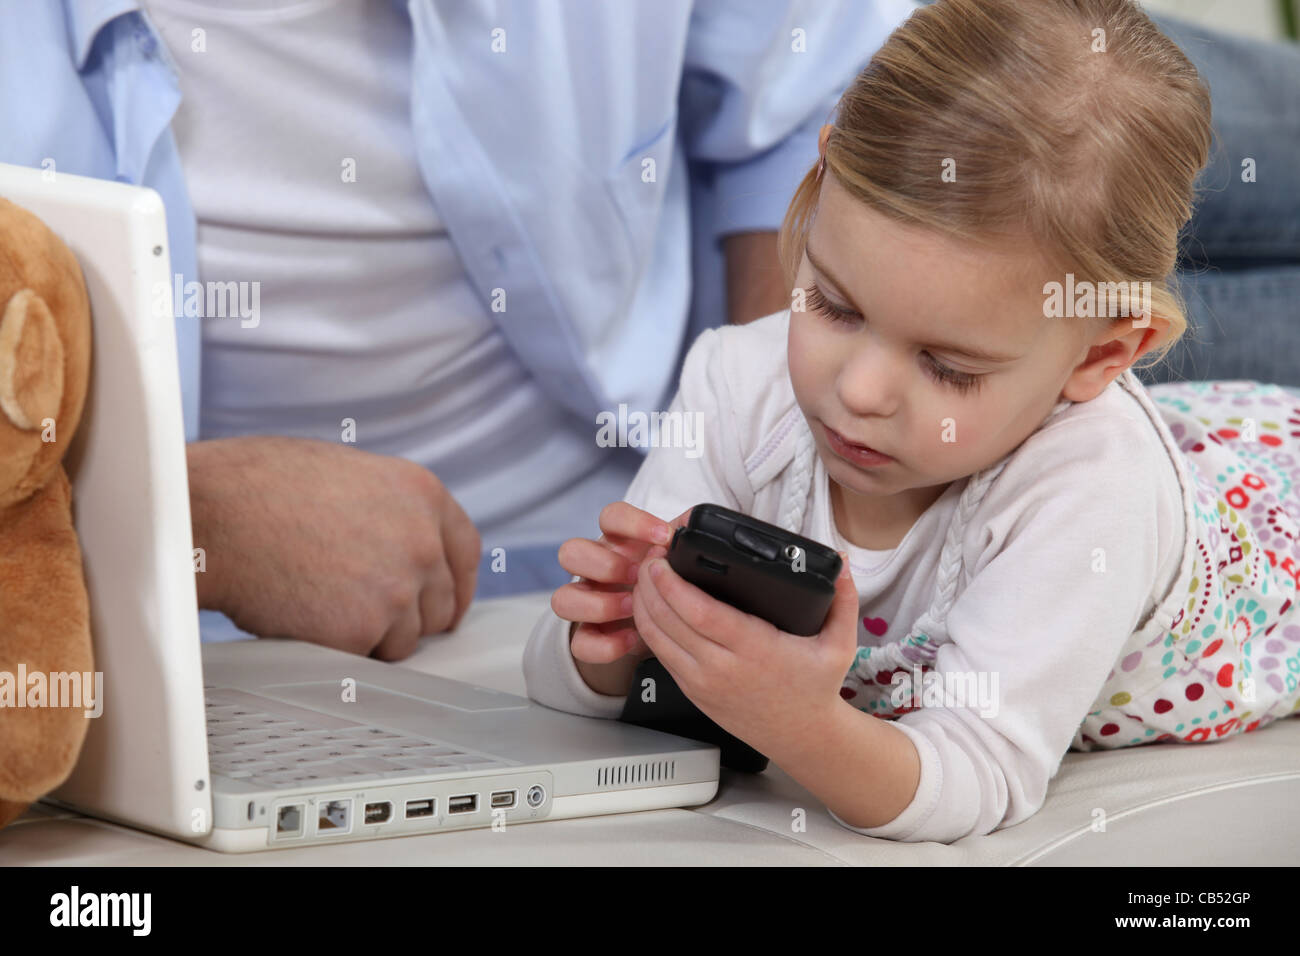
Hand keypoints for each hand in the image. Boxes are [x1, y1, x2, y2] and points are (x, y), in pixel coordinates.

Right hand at [188, 436, 479, 660]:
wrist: (214, 513)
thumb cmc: (258, 487)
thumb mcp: (348, 476)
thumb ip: (388, 510)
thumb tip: (398, 543)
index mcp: (422, 494)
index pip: (466, 551)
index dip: (457, 584)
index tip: (448, 605)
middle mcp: (422, 541)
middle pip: (442, 603)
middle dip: (412, 616)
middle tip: (367, 614)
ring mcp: (398, 587)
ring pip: (406, 639)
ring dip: (374, 637)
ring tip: (322, 608)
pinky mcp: (365, 628)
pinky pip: (367, 659)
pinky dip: (341, 653)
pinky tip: (308, 622)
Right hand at [551, 502, 689, 664]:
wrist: (659, 626)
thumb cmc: (664, 583)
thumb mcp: (675, 560)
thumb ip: (682, 541)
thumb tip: (697, 523)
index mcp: (618, 543)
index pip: (610, 517)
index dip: (633, 523)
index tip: (665, 537)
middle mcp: (595, 569)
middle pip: (570, 552)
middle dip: (605, 564)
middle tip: (637, 575)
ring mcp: (586, 603)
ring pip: (562, 599)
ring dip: (599, 604)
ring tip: (632, 608)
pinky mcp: (588, 636)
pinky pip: (579, 643)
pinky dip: (605, 645)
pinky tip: (632, 639)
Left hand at [630, 547, 858, 757]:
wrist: (803, 738)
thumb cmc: (816, 689)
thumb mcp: (840, 644)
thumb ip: (843, 600)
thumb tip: (843, 563)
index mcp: (754, 650)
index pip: (701, 613)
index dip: (673, 585)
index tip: (663, 561)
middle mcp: (721, 668)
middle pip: (668, 622)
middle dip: (650, 587)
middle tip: (647, 558)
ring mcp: (702, 683)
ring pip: (657, 639)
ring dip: (642, 606)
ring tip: (643, 577)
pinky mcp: (692, 692)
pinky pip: (660, 656)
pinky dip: (648, 629)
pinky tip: (648, 607)